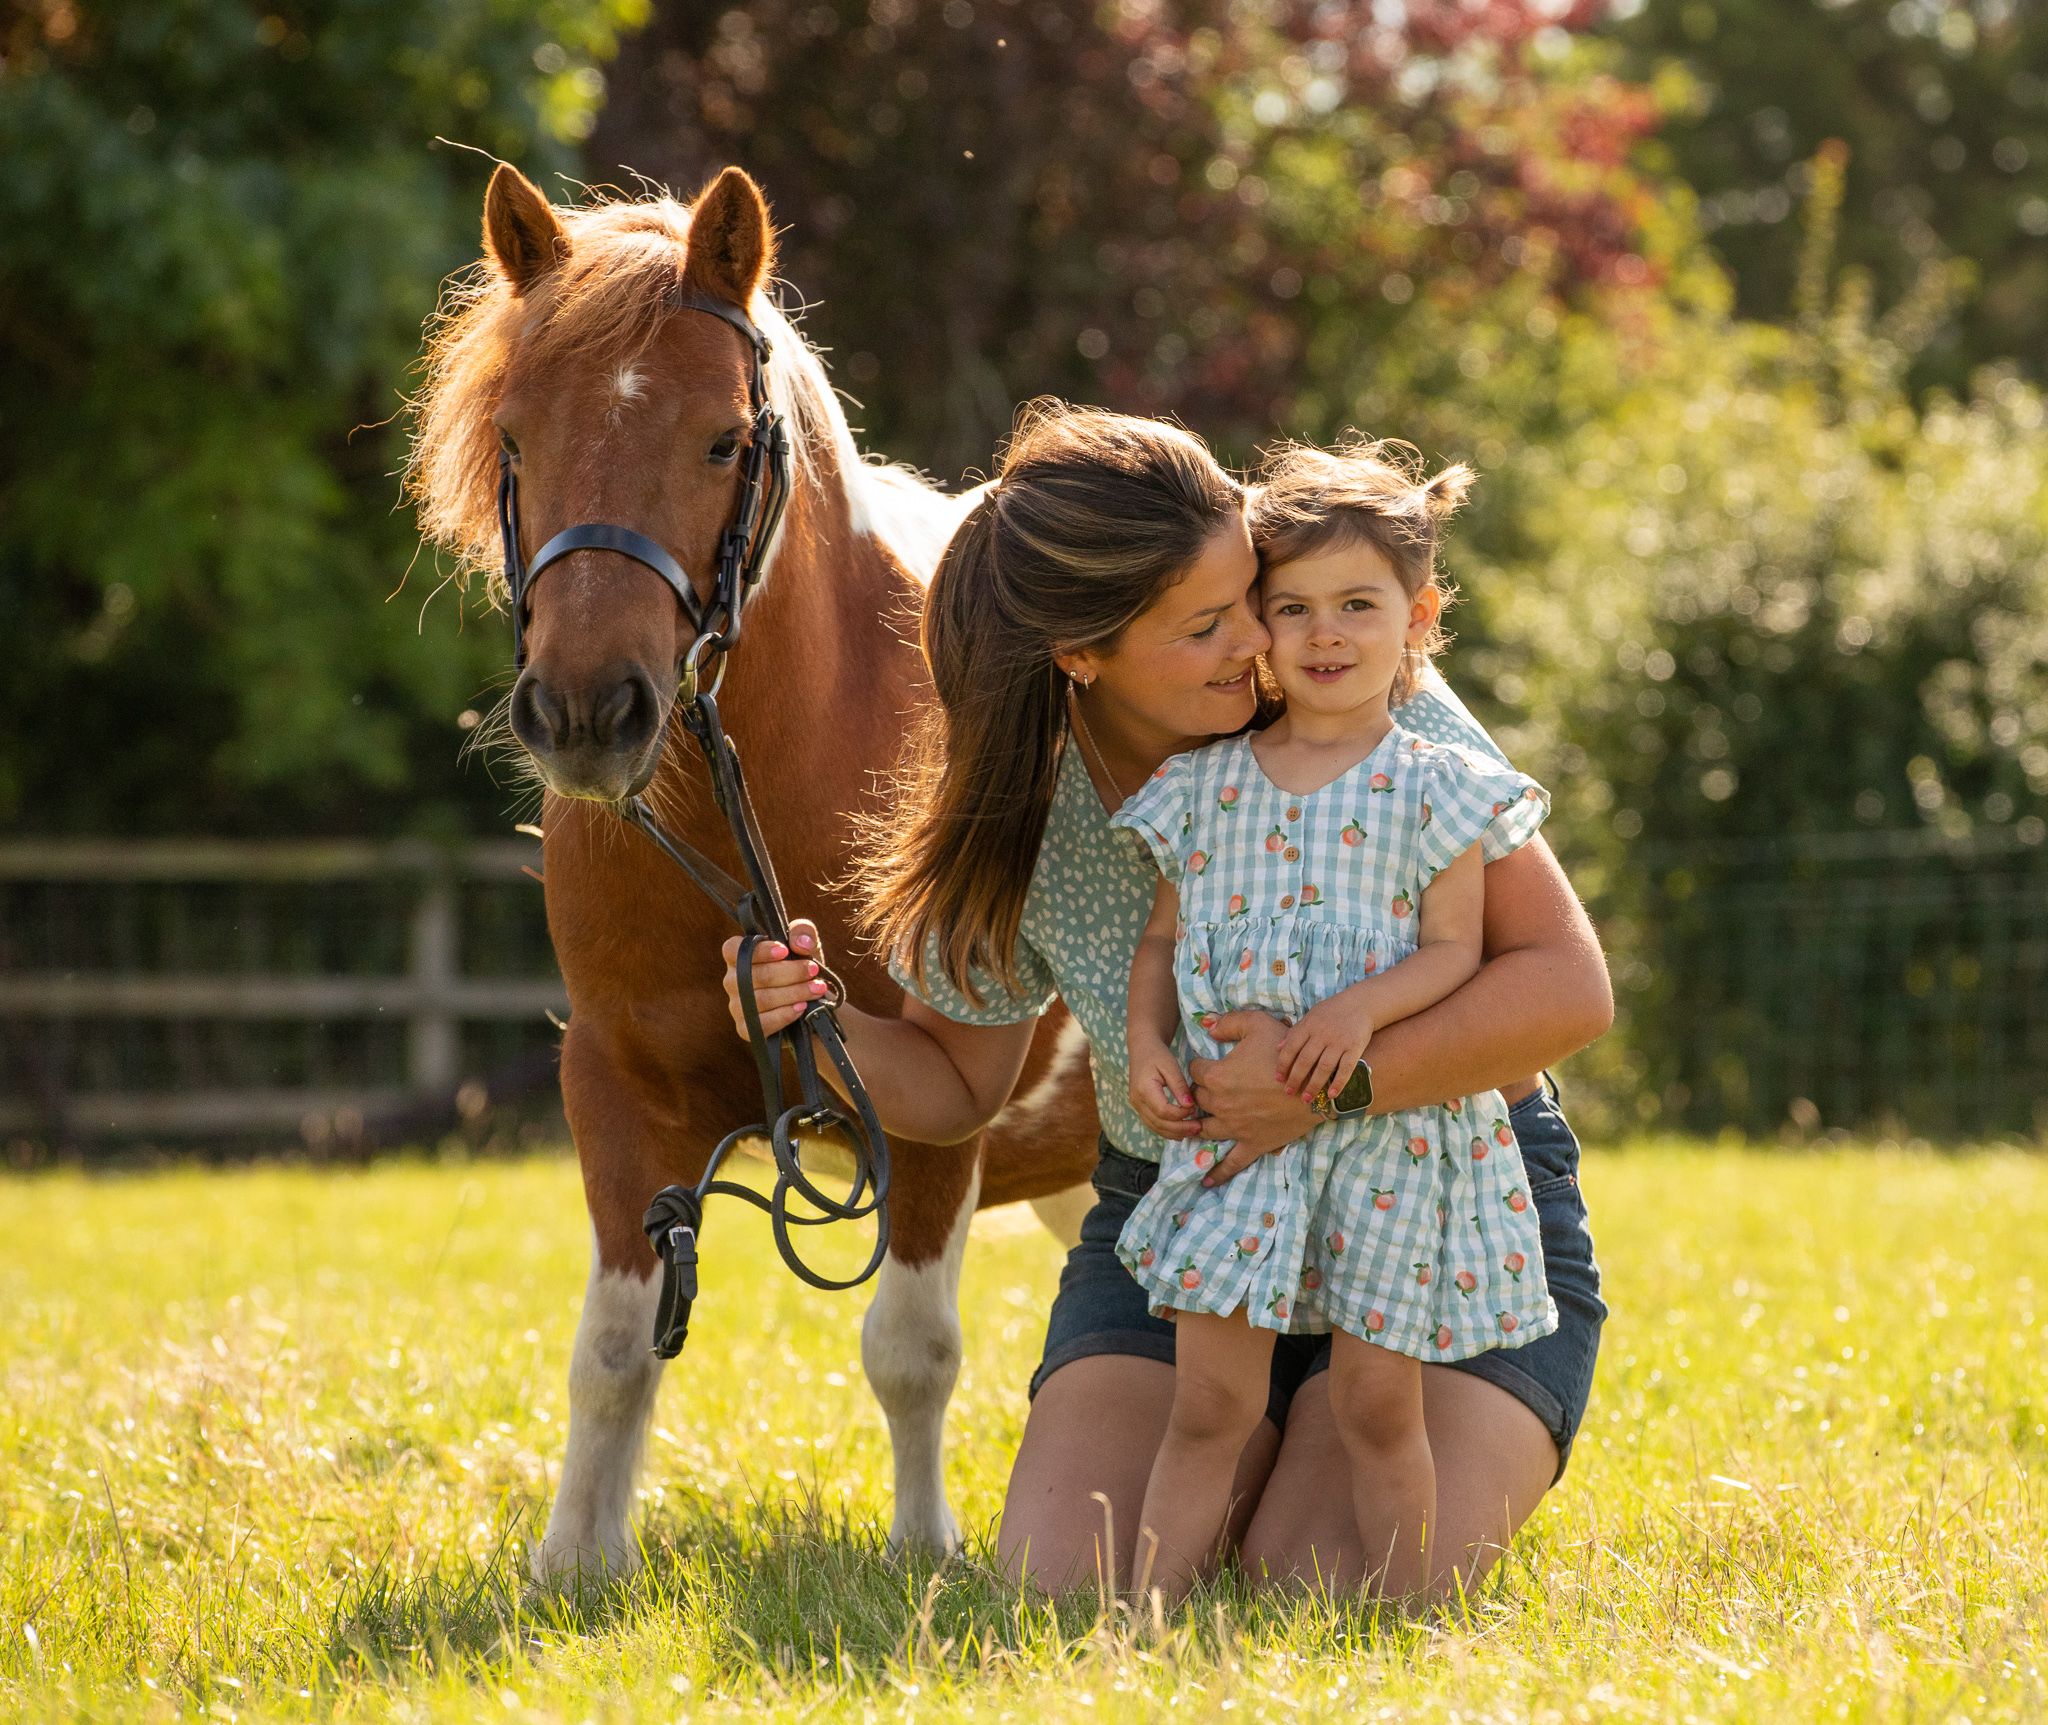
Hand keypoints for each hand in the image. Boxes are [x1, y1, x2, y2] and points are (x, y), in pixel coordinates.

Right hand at [719, 917, 830, 1039]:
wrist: (812, 1005)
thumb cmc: (801, 970)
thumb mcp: (806, 946)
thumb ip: (803, 932)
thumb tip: (800, 943)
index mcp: (739, 956)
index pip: (733, 949)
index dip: (758, 950)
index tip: (785, 951)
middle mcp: (733, 981)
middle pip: (755, 976)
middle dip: (790, 972)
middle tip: (813, 970)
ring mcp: (737, 1006)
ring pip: (761, 999)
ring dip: (793, 993)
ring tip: (816, 989)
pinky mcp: (745, 1029)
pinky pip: (761, 1023)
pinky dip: (784, 1015)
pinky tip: (801, 1008)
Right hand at [1128, 1037, 1199, 1137]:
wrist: (1142, 1049)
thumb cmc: (1157, 1055)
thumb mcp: (1171, 1065)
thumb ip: (1179, 1086)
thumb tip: (1189, 1105)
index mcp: (1144, 1089)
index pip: (1163, 1110)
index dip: (1180, 1114)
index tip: (1195, 1109)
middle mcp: (1137, 1100)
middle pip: (1159, 1123)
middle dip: (1180, 1128)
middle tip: (1199, 1128)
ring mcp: (1137, 1106)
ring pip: (1155, 1127)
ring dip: (1174, 1133)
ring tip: (1193, 1131)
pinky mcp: (1140, 1108)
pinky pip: (1153, 1124)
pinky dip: (1167, 1131)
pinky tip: (1181, 1133)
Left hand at [1186, 1011, 1320, 1182]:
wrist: (1317, 1087)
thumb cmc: (1287, 1053)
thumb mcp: (1258, 1024)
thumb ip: (1228, 1022)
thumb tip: (1205, 1024)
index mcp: (1217, 1076)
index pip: (1194, 1070)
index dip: (1200, 1064)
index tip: (1207, 1063)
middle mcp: (1220, 1104)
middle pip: (1197, 1099)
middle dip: (1200, 1092)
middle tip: (1209, 1087)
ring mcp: (1235, 1128)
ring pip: (1205, 1128)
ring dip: (1200, 1123)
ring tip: (1197, 1123)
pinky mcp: (1252, 1144)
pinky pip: (1231, 1163)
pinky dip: (1217, 1173)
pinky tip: (1205, 1181)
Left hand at [1274, 996, 1372, 1102]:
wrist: (1362, 1003)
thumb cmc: (1333, 1011)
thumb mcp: (1311, 1016)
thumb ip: (1295, 1032)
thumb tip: (1278, 1048)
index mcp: (1309, 1026)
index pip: (1291, 1047)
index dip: (1283, 1064)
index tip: (1278, 1079)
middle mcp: (1323, 1034)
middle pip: (1306, 1060)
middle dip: (1295, 1078)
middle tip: (1289, 1093)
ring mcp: (1339, 1041)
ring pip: (1324, 1067)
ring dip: (1314, 1085)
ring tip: (1307, 1099)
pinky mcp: (1355, 1048)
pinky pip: (1346, 1068)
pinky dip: (1339, 1082)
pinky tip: (1331, 1094)